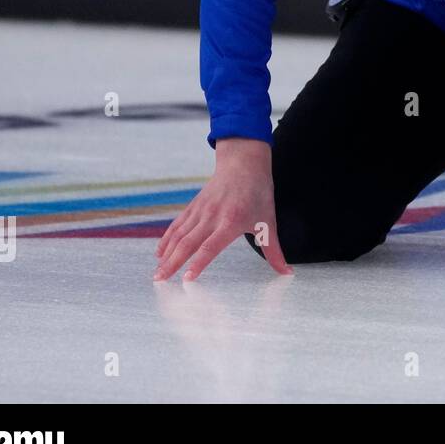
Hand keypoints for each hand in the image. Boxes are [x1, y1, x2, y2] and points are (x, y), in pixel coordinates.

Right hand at [154, 138, 292, 280]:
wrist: (244, 163)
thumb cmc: (258, 193)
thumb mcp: (269, 222)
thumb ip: (274, 251)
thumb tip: (287, 272)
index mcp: (231, 221)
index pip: (210, 246)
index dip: (198, 263)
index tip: (187, 279)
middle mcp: (212, 216)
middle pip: (188, 243)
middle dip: (172, 263)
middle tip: (159, 281)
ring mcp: (200, 210)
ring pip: (179, 234)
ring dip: (166, 254)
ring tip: (157, 272)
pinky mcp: (193, 206)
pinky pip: (177, 224)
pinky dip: (167, 239)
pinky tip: (160, 252)